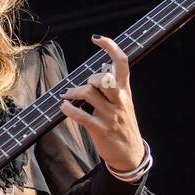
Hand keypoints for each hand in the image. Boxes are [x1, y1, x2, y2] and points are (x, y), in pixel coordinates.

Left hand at [59, 35, 145, 172]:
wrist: (131, 155)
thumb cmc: (124, 127)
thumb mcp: (125, 104)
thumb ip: (115, 88)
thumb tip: (103, 70)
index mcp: (126, 92)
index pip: (122, 63)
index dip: (111, 47)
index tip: (97, 39)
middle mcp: (119, 102)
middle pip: (103, 78)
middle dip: (88, 79)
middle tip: (79, 88)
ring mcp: (110, 116)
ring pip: (89, 94)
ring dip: (73, 92)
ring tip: (67, 96)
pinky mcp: (100, 130)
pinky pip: (81, 116)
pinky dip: (69, 109)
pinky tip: (64, 107)